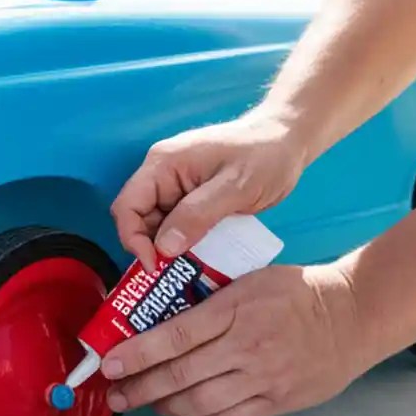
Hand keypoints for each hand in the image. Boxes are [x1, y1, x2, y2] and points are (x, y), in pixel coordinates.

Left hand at [100, 264, 374, 415]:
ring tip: (145, 402)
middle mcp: (247, 347)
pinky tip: (186, 410)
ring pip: (200, 404)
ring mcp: (264, 378)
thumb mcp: (247, 279)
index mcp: (235, 309)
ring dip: (164, 406)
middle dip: (139, 388)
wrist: (353, 314)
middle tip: (115, 394)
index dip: (137, 354)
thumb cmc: (296, 292)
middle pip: (180, 376)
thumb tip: (158, 319)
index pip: (174, 336)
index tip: (109, 363)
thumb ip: (207, 301)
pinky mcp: (278, 401)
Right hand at [110, 113, 308, 270]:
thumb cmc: (265, 155)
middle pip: (138, 218)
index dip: (133, 239)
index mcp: (163, 164)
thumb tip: (164, 247)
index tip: (155, 267)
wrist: (288, 140)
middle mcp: (162, 174)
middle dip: (151, 248)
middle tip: (173, 275)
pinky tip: (199, 259)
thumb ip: (198, 215)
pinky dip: (183, 244)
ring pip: (157, 226)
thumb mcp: (235, 187)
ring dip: (168, 249)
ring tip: (187, 272)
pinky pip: (176, 225)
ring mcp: (176, 186)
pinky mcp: (191, 198)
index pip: (127, 205)